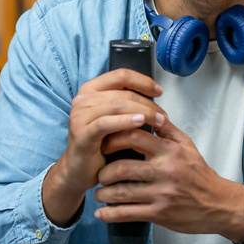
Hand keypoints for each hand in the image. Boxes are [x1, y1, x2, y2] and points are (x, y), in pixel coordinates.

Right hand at [63, 68, 167, 191]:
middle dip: (148, 103)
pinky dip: (125, 121)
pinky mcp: (82, 133)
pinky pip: (106, 123)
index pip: (121, 75)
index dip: (143, 81)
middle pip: (123, 92)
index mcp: (91, 89)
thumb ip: (126, 102)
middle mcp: (83, 99)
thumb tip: (153, 95)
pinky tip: (140, 123)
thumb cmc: (100, 142)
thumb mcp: (113, 116)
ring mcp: (80, 115)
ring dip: (143, 112)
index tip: (159, 91)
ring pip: (117, 105)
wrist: (80, 168)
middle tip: (163, 115)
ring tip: (158, 121)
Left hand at [93, 116, 243, 236]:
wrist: (218, 204)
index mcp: (169, 150)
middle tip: (98, 172)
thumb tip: (148, 111)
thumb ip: (166, 129)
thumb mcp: (187, 145)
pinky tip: (101, 213)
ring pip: (121, 192)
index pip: (133, 137)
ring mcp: (161, 194)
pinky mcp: (159, 213)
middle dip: (103, 171)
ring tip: (99, 192)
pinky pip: (127, 214)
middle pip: (121, 167)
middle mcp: (164, 170)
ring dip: (103, 193)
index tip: (103, 144)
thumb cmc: (199, 174)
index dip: (112, 139)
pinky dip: (109, 214)